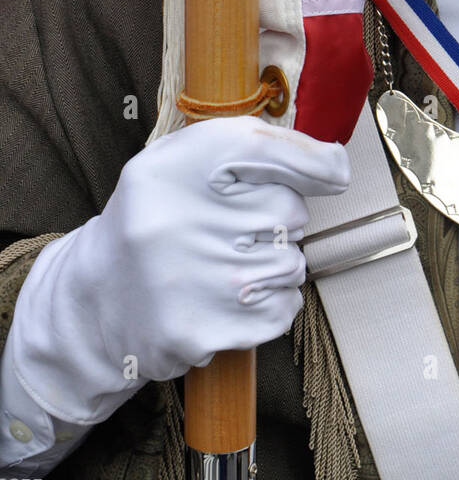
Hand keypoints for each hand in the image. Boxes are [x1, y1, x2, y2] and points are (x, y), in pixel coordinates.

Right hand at [6, 117, 348, 424]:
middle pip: (290, 212)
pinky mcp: (204, 331)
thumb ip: (264, 148)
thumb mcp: (193, 159)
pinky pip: (283, 309)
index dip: (311, 161)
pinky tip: (232, 296)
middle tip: (235, 229)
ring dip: (276, 266)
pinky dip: (271, 304)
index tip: (332, 172)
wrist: (99, 296)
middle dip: (279, 220)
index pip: (266, 148)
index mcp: (175, 167)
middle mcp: (179, 220)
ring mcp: (191, 281)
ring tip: (227, 264)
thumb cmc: (163, 216)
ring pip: (292, 265)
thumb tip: (337, 167)